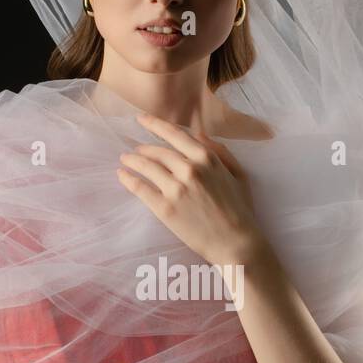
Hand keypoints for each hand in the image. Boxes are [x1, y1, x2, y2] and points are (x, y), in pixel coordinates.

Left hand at [116, 112, 264, 267]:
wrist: (236, 244)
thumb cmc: (241, 210)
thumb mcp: (238, 174)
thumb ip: (220, 152)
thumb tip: (200, 134)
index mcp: (207, 158)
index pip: (174, 135)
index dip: (155, 124)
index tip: (141, 119)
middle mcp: (189, 169)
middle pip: (158, 151)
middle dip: (143, 148)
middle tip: (134, 150)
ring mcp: (175, 189)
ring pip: (147, 166)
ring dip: (132, 160)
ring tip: (125, 160)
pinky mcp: (165, 208)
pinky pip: (141, 188)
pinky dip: (129, 179)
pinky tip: (122, 175)